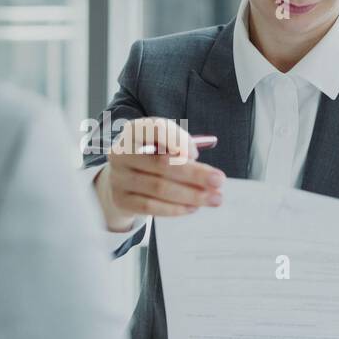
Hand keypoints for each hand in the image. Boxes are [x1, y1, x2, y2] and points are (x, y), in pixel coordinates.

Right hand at [94, 117, 224, 230]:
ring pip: (158, 188)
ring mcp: (118, 177)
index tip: (196, 154)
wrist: (124, 179)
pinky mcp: (121, 200)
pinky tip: (193, 207)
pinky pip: (150, 206)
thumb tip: (206, 172)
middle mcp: (121, 152)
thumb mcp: (164, 145)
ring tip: (214, 198)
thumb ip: (182, 150)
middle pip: (161, 162)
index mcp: (134, 131)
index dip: (179, 141)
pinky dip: (175, 208)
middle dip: (195, 173)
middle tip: (219, 181)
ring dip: (191, 195)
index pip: (156, 129)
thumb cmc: (152, 157)